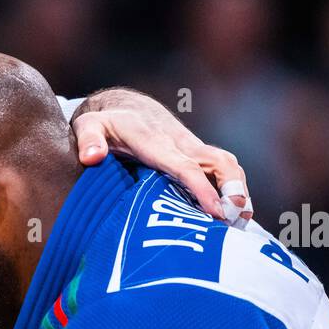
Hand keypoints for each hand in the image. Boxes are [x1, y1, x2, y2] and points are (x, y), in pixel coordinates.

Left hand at [71, 89, 251, 224]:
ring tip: (241, 222)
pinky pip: (222, 170)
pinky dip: (234, 189)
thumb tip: (92, 157)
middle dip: (234, 188)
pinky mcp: (196, 156)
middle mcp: (180, 144)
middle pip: (218, 162)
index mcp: (155, 142)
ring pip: (226, 165)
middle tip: (235, 219)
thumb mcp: (88, 127)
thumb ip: (88, 140)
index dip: (202, 189)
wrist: (124, 107)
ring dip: (239, 189)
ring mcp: (192, 149)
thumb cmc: (104, 123)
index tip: (216, 212)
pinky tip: (236, 215)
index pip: (185, 166)